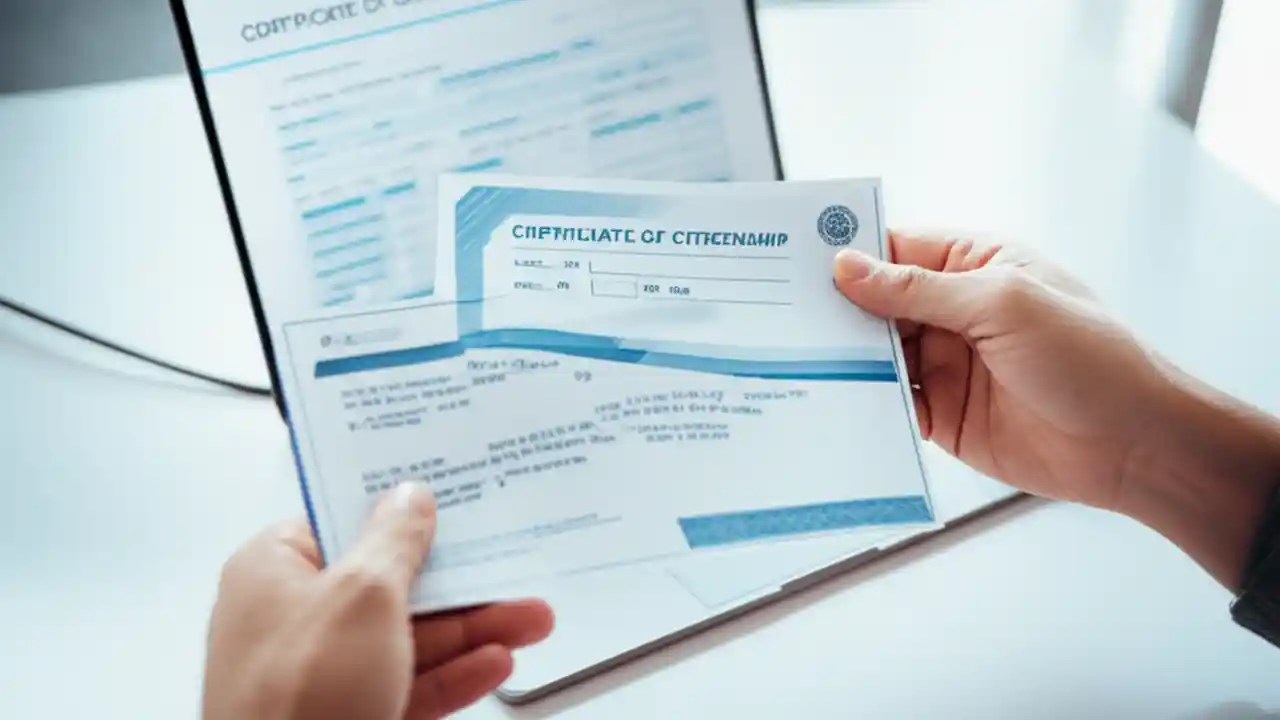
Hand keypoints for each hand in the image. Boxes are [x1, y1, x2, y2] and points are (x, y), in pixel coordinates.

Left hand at [203, 484, 554, 719]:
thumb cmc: (297, 697)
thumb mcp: (363, 595)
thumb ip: (395, 540)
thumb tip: (409, 498)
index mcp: (272, 573)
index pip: (342, 522)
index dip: (397, 510)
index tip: (450, 498)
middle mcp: (292, 620)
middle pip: (389, 584)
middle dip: (459, 581)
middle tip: (510, 566)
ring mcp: (321, 675)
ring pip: (410, 638)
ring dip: (473, 629)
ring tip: (531, 620)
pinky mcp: (348, 715)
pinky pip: (410, 685)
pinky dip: (455, 675)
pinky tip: (495, 663)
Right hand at [834, 231, 1279, 586]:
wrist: (1133, 446)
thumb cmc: (1089, 357)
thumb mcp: (1002, 304)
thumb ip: (919, 290)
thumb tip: (848, 268)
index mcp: (974, 265)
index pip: (895, 249)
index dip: (847, 252)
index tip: (793, 261)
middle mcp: (953, 311)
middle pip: (875, 304)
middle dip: (833, 310)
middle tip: (778, 318)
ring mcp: (946, 364)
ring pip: (875, 356)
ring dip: (842, 361)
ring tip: (792, 362)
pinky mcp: (942, 415)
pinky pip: (889, 405)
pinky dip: (861, 406)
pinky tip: (831, 405)